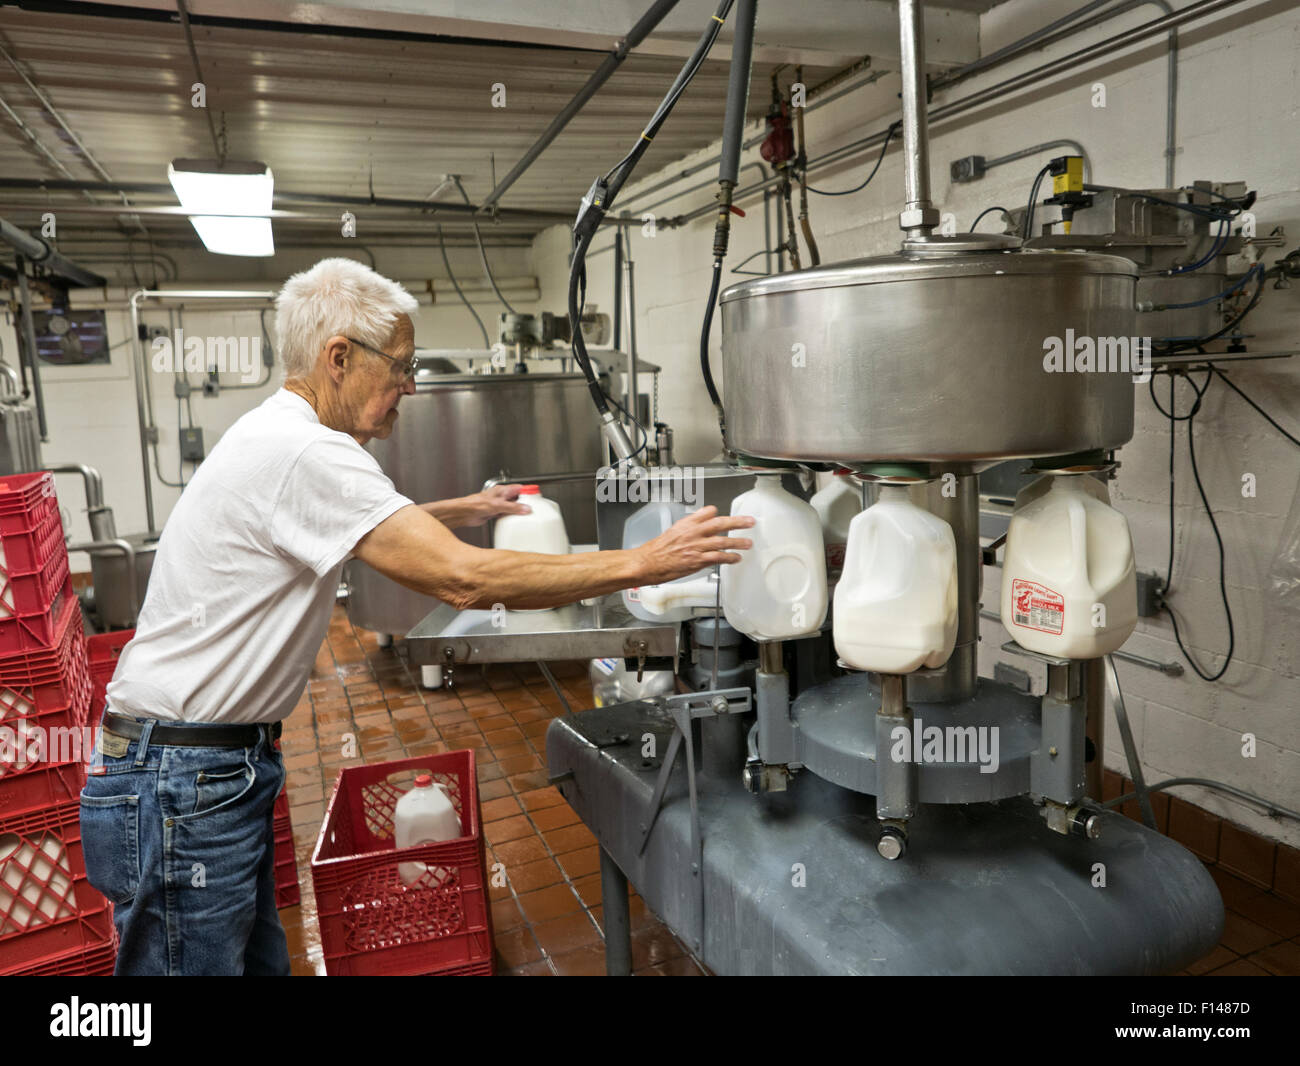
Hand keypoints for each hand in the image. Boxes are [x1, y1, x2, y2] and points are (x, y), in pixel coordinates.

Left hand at [463, 483, 531, 527]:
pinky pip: (507, 515)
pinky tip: (514, 521)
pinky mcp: (496, 513)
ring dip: (518, 512)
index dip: (529, 492)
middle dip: (525, 503)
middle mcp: (501, 497)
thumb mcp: (498, 505)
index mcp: (503, 490)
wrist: (464, 513)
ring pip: (513, 507)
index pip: (520, 488)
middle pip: (518, 499)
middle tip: (533, 509)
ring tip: (526, 516)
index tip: (537, 498)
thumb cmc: (475, 504)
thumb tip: (526, 508)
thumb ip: (513, 507)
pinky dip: (511, 518)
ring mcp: (499, 505)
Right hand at [635, 505, 754, 584]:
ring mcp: (697, 547)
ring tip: (748, 543)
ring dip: (738, 542)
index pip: (707, 512)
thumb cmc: (656, 550)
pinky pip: (718, 558)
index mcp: (686, 524)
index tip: (723, 514)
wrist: (648, 562)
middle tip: (749, 522)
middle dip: (737, 522)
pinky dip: (729, 558)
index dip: (716, 513)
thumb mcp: (672, 532)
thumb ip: (687, 529)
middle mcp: (693, 533)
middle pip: (720, 524)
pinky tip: (736, 558)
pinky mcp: (698, 561)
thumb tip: (697, 528)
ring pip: (722, 541)